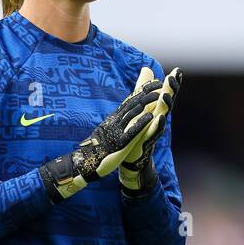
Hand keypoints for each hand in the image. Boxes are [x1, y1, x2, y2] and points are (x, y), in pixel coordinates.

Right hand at [39, 77, 162, 201]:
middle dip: (146, 92)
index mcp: (114, 119)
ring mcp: (117, 131)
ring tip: (158, 95)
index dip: (140, 91)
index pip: (129, 101)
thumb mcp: (106, 130)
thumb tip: (122, 114)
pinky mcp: (120, 143)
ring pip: (133, 113)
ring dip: (146, 103)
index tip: (151, 82)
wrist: (85, 162)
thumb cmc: (97, 148)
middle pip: (132, 103)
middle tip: (159, 84)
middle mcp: (115, 122)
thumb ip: (115, 122)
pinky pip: (132, 131)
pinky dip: (141, 123)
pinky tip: (150, 116)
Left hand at [119, 66, 181, 195]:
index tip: (177, 70)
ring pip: (163, 116)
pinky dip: (157, 125)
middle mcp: (158, 119)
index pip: (166, 93)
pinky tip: (160, 117)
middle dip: (171, 90)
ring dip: (166, 106)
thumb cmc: (137, 129)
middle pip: (167, 102)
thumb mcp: (140, 106)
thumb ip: (143, 88)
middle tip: (172, 77)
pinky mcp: (147, 141)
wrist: (131, 156)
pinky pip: (153, 132)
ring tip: (166, 95)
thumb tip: (147, 69)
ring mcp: (154, 130)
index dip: (172, 83)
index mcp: (156, 110)